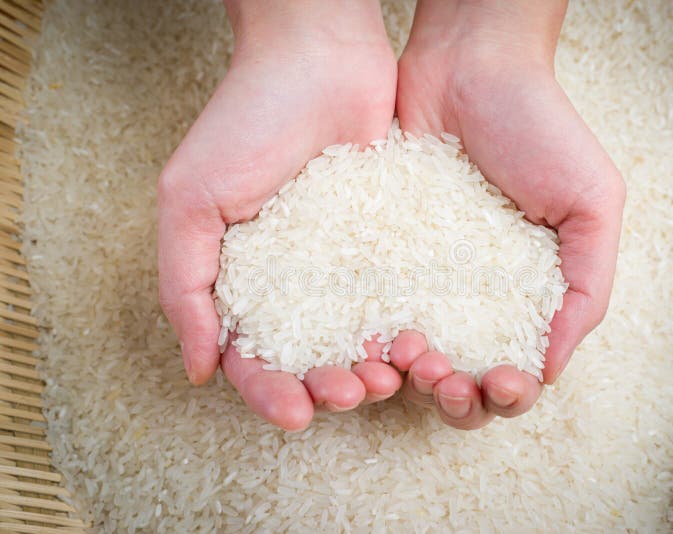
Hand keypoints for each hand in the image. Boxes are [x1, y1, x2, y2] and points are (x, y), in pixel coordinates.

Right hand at [158, 0, 400, 430]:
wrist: (320, 58)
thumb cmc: (245, 121)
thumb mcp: (190, 200)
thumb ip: (184, 285)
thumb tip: (198, 370)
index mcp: (242, 280)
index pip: (251, 358)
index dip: (268, 392)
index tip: (293, 414)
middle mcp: (294, 282)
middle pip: (309, 360)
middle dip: (327, 388)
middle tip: (350, 394)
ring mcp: (345, 265)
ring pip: (358, 338)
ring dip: (371, 369)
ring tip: (389, 376)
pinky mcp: (390, 243)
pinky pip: (398, 295)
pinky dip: (405, 326)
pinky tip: (418, 341)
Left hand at [393, 0, 625, 428]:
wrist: (467, 67)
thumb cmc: (540, 129)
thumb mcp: (591, 204)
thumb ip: (588, 287)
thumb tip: (553, 367)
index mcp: (528, 297)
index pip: (518, 372)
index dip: (511, 394)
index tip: (504, 381)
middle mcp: (473, 298)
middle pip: (463, 381)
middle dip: (459, 400)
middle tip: (447, 379)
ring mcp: (423, 280)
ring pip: (412, 358)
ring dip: (412, 378)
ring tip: (410, 356)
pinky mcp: (380, 255)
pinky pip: (371, 309)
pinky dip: (371, 338)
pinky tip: (372, 340)